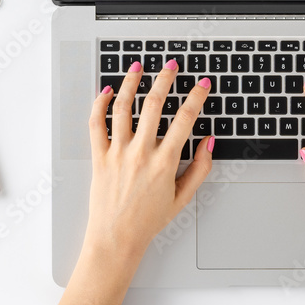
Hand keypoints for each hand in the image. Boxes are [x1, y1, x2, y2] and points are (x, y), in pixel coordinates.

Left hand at [57, 59, 213, 304]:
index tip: (203, 85)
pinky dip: (100, 104)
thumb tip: (209, 143)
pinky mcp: (99, 156)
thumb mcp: (182, 198)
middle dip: (165, 79)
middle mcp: (140, 153)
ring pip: (123, 107)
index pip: (185, 119)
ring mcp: (117, 153)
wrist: (116, 239)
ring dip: (131, 82)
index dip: (197, 97)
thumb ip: (200, 168)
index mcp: (164, 162)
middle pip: (154, 104)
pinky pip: (96, 124)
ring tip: (138, 67)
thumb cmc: (147, 221)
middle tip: (172, 66)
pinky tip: (108, 91)